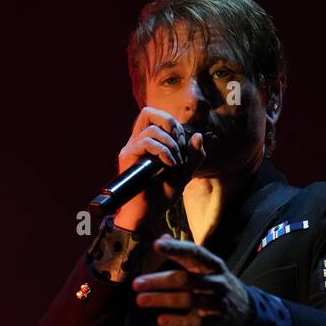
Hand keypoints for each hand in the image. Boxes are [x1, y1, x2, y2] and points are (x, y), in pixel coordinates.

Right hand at [113, 111, 205, 234]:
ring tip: (176, 162)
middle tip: (179, 141)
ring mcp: (131, 149)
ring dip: (170, 144)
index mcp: (148, 143)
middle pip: (147, 112)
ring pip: (152, 129)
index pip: (157, 118)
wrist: (148, 213)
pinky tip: (170, 164)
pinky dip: (163, 151)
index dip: (173, 124)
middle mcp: (137, 142)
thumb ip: (194, 156)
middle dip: (169, 122)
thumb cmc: (162, 196)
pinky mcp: (127, 157)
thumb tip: (198, 135)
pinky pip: (147, 142)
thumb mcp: (184, 174)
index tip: (184, 145)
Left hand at [132, 235, 251, 325]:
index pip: (194, 252)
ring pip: (187, 300)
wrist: (248, 313)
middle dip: (158, 281)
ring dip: (162, 299)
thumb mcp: (208, 267)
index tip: (156, 245)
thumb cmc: (220, 285)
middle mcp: (216, 281)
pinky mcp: (215, 322)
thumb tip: (162, 237)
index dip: (176, 248)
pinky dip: (177, 321)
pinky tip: (160, 320)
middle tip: (136, 283)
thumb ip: (185, 254)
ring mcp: (216, 302)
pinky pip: (194, 322)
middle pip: (185, 279)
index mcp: (213, 265)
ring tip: (140, 300)